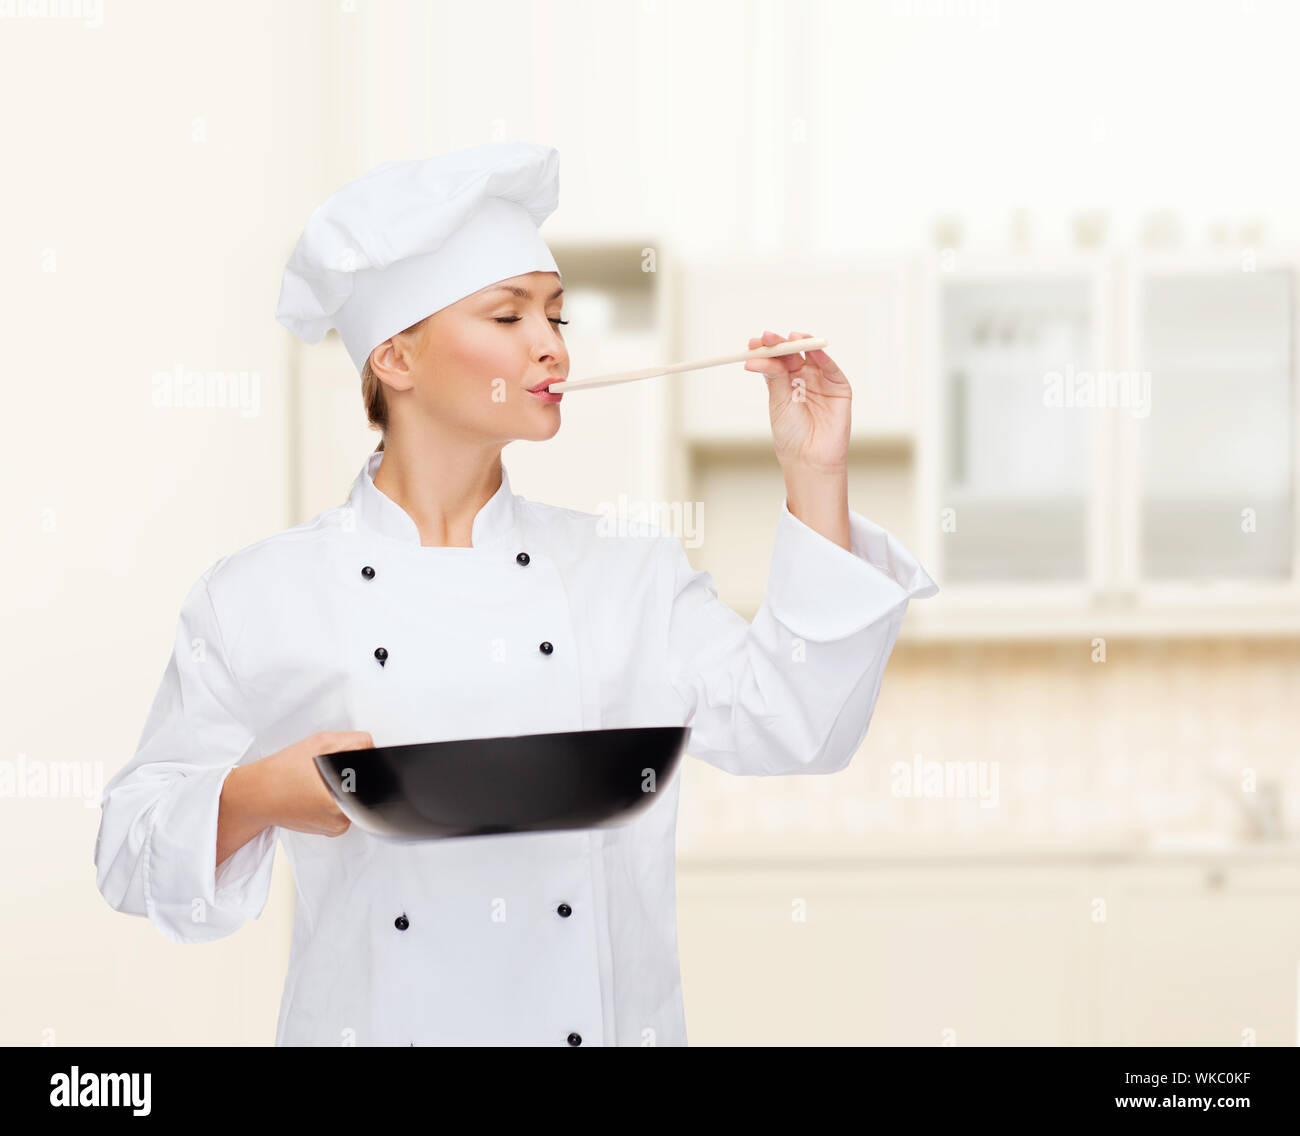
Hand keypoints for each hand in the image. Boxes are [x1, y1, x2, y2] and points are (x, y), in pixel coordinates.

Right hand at [257, 730, 372, 837]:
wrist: (257, 796)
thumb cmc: (282, 771)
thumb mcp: (320, 743)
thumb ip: (355, 742)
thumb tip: (372, 748)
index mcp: (341, 796)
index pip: (372, 779)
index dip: (363, 766)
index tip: (348, 764)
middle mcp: (342, 816)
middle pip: (365, 789)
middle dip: (354, 776)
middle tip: (331, 769)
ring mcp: (337, 826)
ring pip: (356, 800)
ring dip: (346, 788)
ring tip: (321, 781)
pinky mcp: (332, 831)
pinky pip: (346, 811)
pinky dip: (338, 800)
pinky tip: (319, 793)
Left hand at [744, 330, 851, 473]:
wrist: (811, 458)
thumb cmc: (791, 434)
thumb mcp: (778, 402)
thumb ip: (774, 377)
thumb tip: (755, 358)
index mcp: (783, 381)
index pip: (774, 358)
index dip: (765, 349)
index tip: (753, 343)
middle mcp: (802, 377)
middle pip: (791, 352)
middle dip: (780, 343)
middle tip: (768, 338)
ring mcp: (820, 379)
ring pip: (810, 354)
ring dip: (800, 343)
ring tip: (788, 339)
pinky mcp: (838, 385)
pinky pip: (830, 366)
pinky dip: (821, 355)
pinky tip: (811, 348)